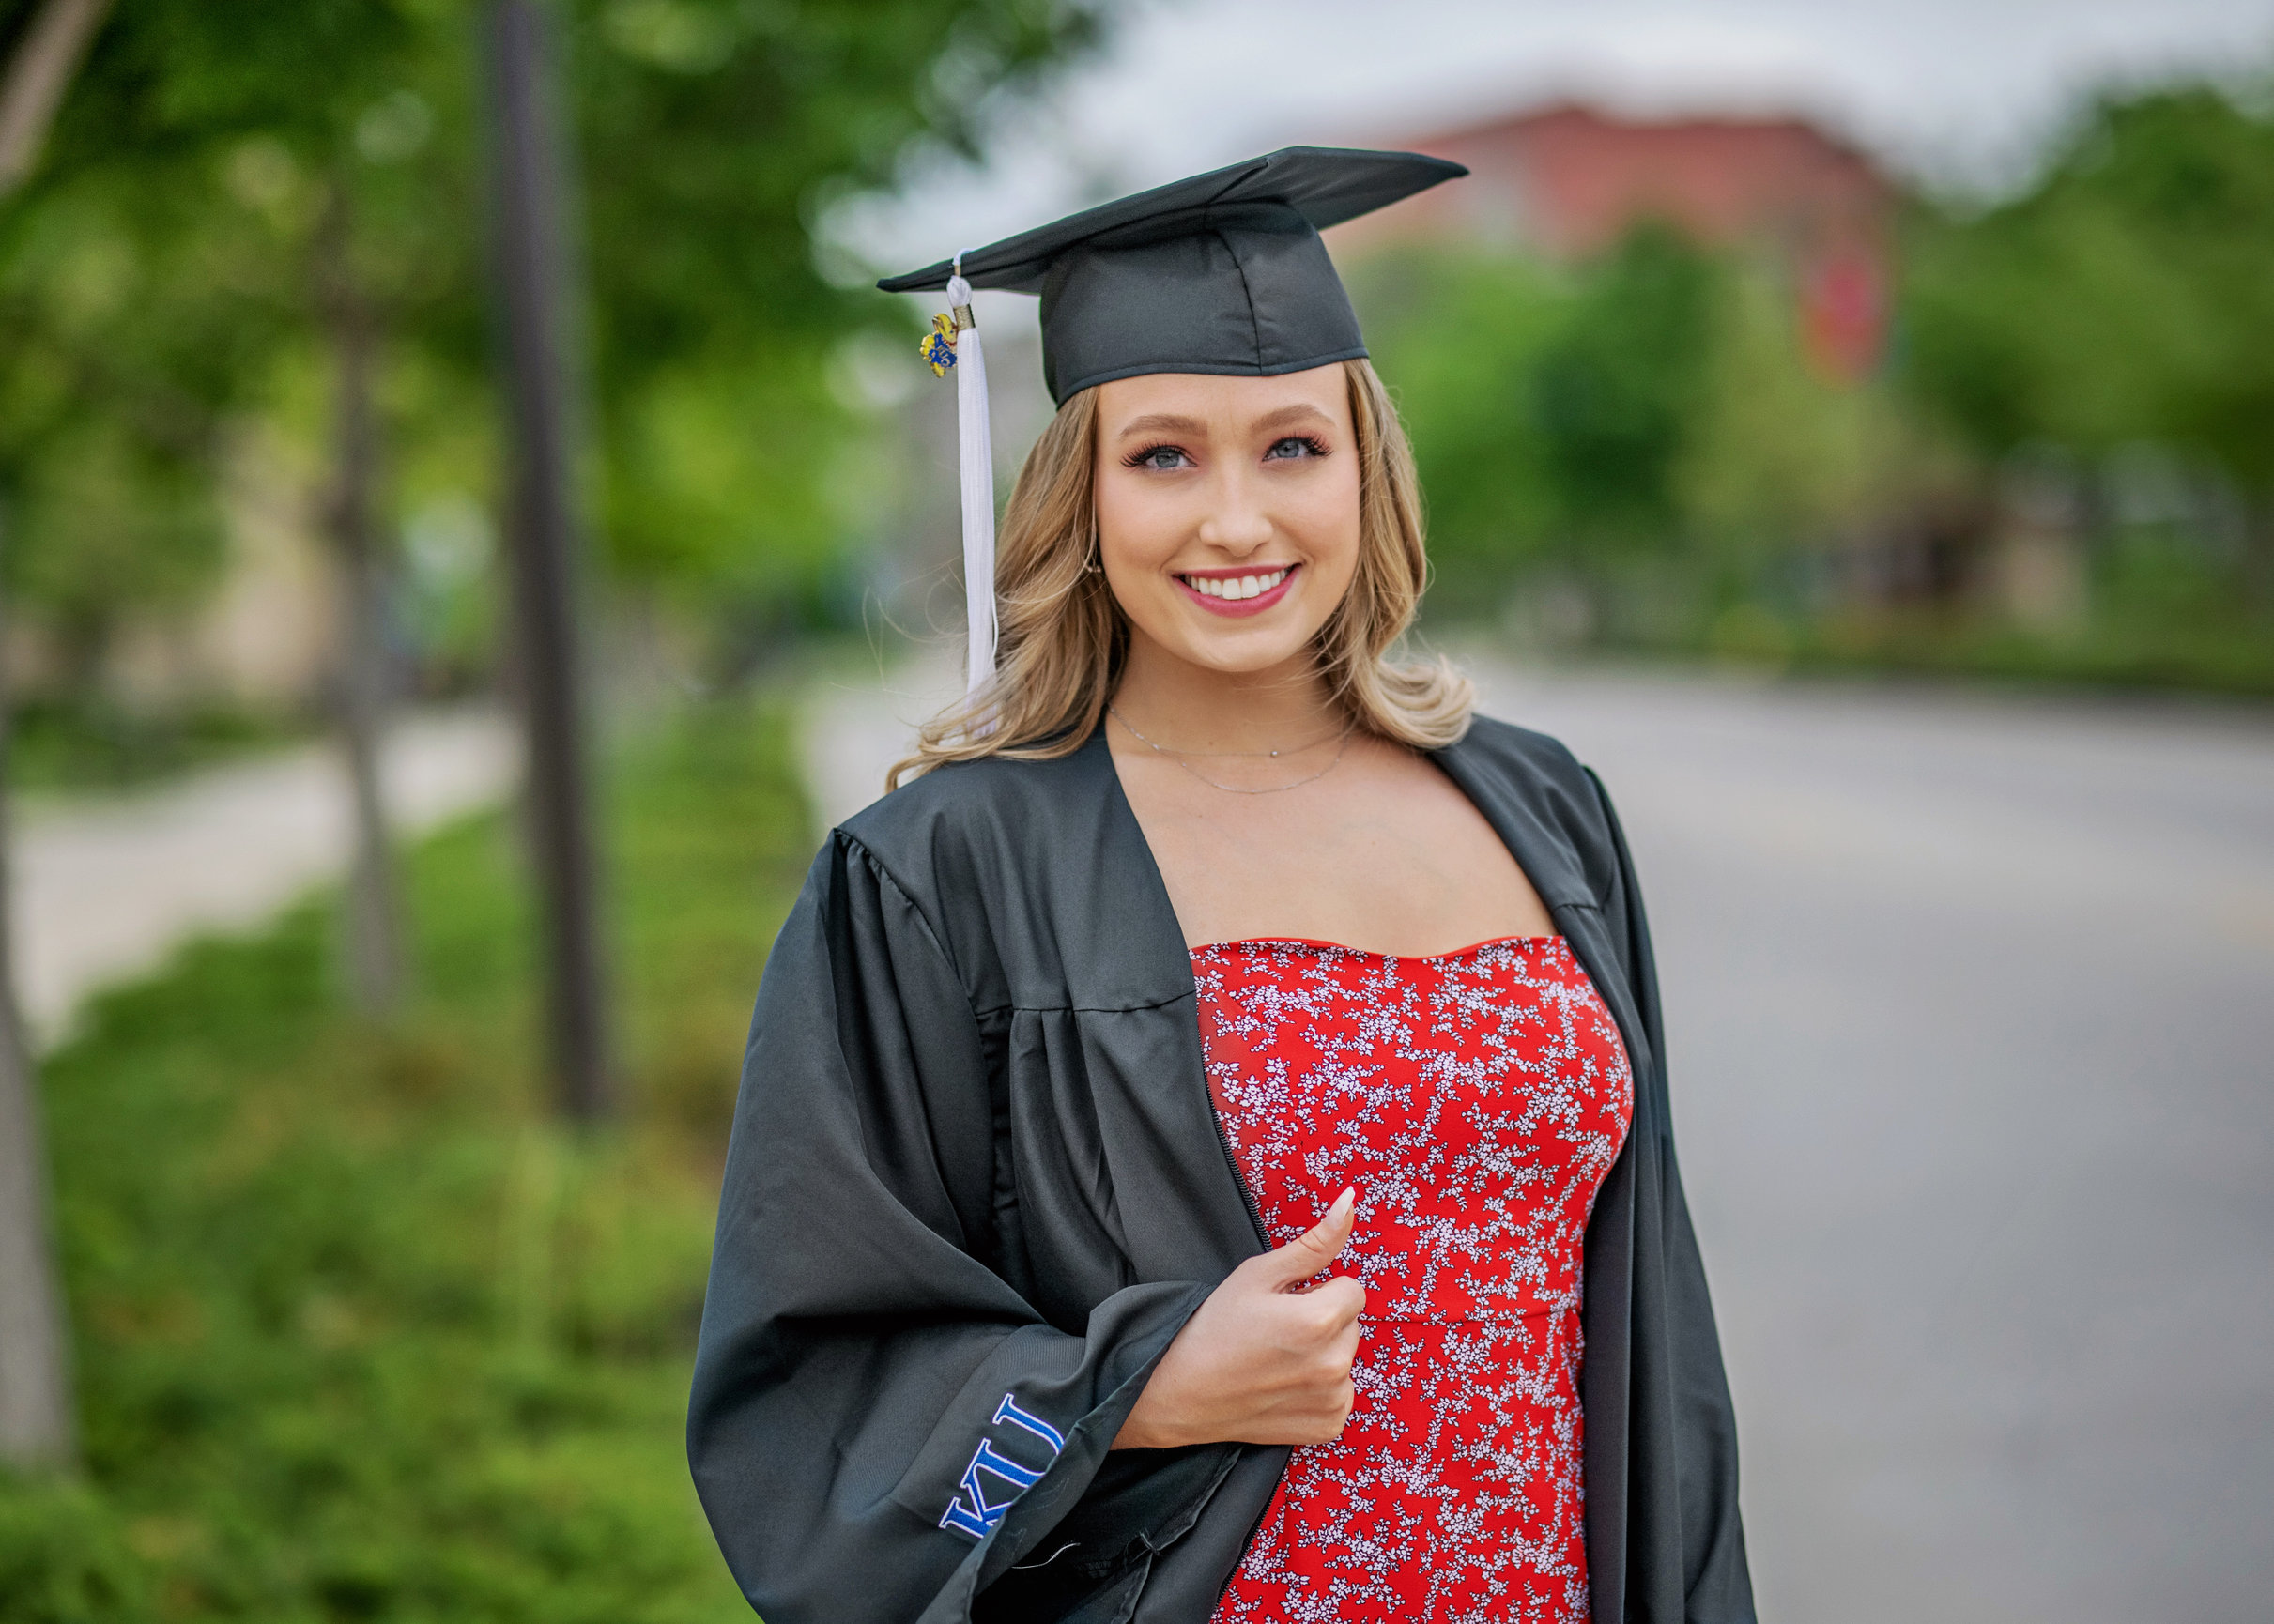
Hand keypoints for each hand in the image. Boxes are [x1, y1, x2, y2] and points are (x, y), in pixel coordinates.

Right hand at [1113, 1188, 1364, 1449]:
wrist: (1180, 1392)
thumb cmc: (1215, 1326)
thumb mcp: (1259, 1274)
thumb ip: (1315, 1242)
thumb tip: (1350, 1201)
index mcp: (1319, 1320)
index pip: (1352, 1289)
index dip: (1319, 1290)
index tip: (1286, 1303)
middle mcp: (1334, 1364)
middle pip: (1351, 1324)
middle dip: (1323, 1321)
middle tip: (1276, 1331)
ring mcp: (1333, 1400)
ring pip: (1346, 1358)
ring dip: (1323, 1355)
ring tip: (1276, 1359)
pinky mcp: (1327, 1427)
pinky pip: (1341, 1395)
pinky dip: (1320, 1390)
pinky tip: (1283, 1386)